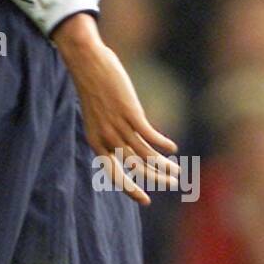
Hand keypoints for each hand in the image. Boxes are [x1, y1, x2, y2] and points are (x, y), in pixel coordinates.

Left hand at [53, 15, 178, 204]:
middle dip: (154, 178)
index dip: (130, 188)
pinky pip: (150, 136)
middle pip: (134, 167)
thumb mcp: (98, 115)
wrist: (87, 63)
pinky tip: (172, 148)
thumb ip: (112, 130)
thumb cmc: (93, 86)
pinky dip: (162, 144)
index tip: (145, 200)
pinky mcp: (130, 113)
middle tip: (171, 184)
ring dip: (162, 165)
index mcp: (95, 141)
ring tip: (176, 171)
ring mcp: (118, 126)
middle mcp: (106, 138)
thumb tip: (128, 139)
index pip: (113, 174)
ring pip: (145, 154)